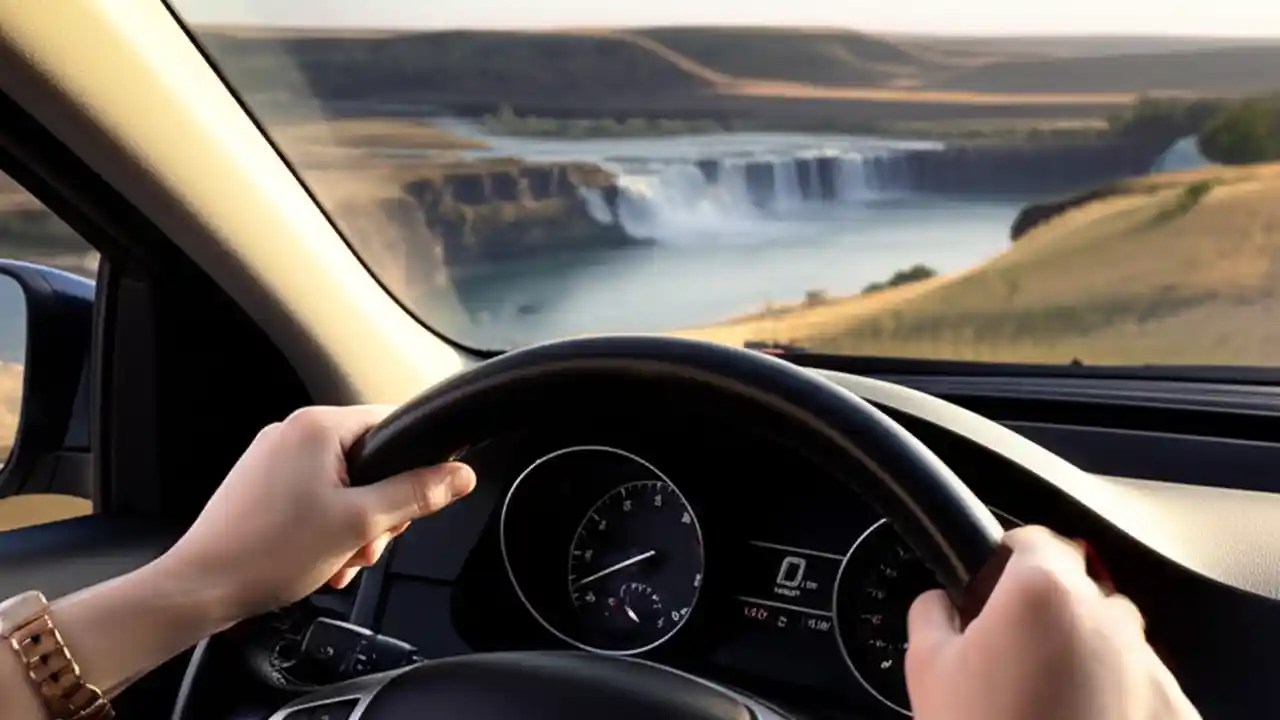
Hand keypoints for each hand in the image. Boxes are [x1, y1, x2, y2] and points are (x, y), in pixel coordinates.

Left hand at [156, 405, 475, 622]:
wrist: (199, 588)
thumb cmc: (269, 552)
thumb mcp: (361, 523)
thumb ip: (417, 494)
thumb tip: (460, 474)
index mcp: (317, 427)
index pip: (393, 424)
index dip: (415, 465)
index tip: (415, 503)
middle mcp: (293, 433)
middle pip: (370, 461)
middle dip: (379, 510)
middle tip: (366, 544)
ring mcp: (273, 459)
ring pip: (344, 486)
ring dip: (354, 527)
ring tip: (337, 559)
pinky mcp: (261, 486)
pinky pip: (315, 498)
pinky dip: (326, 528)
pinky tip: (319, 559)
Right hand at [906, 526, 1199, 719]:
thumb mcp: (926, 668)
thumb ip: (932, 613)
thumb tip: (941, 602)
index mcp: (1042, 592)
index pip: (1031, 539)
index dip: (1004, 559)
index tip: (990, 584)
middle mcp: (1106, 617)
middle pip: (1073, 590)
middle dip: (1042, 613)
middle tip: (1006, 657)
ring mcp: (1146, 665)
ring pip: (1108, 639)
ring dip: (1080, 653)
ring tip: (1040, 700)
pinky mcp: (1170, 710)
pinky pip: (1136, 684)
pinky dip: (1112, 697)